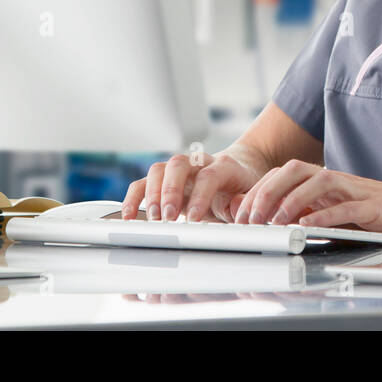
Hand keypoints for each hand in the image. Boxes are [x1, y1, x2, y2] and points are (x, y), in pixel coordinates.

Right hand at [121, 144, 270, 221]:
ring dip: (151, 194)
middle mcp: (199, 163)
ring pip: (158, 170)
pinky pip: (143, 183)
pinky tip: (129, 216)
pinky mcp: (165, 180)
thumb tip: (237, 210)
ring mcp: (179, 170)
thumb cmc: (243, 185)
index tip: (194, 219)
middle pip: (178, 165)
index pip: (209, 176)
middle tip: (169, 217)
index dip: (200, 196)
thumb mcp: (252, 195)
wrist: (241, 167)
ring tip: (153, 219)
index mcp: (223, 166)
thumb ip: (245, 204)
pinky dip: (133, 197)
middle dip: (170, 191)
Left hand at [233, 160, 381, 240]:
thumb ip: (308, 212)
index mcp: (327, 182)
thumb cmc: (381, 216)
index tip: (241, 214)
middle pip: (295, 170)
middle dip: (267, 191)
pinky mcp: (375, 207)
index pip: (284, 174)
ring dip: (291, 200)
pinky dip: (325, 216)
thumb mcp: (337, 213)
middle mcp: (339, 181)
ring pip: (318, 182)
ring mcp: (357, 191)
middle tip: (251, 218)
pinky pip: (347, 207)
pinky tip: (308, 227)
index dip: (259, 190)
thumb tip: (269, 217)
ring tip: (275, 220)